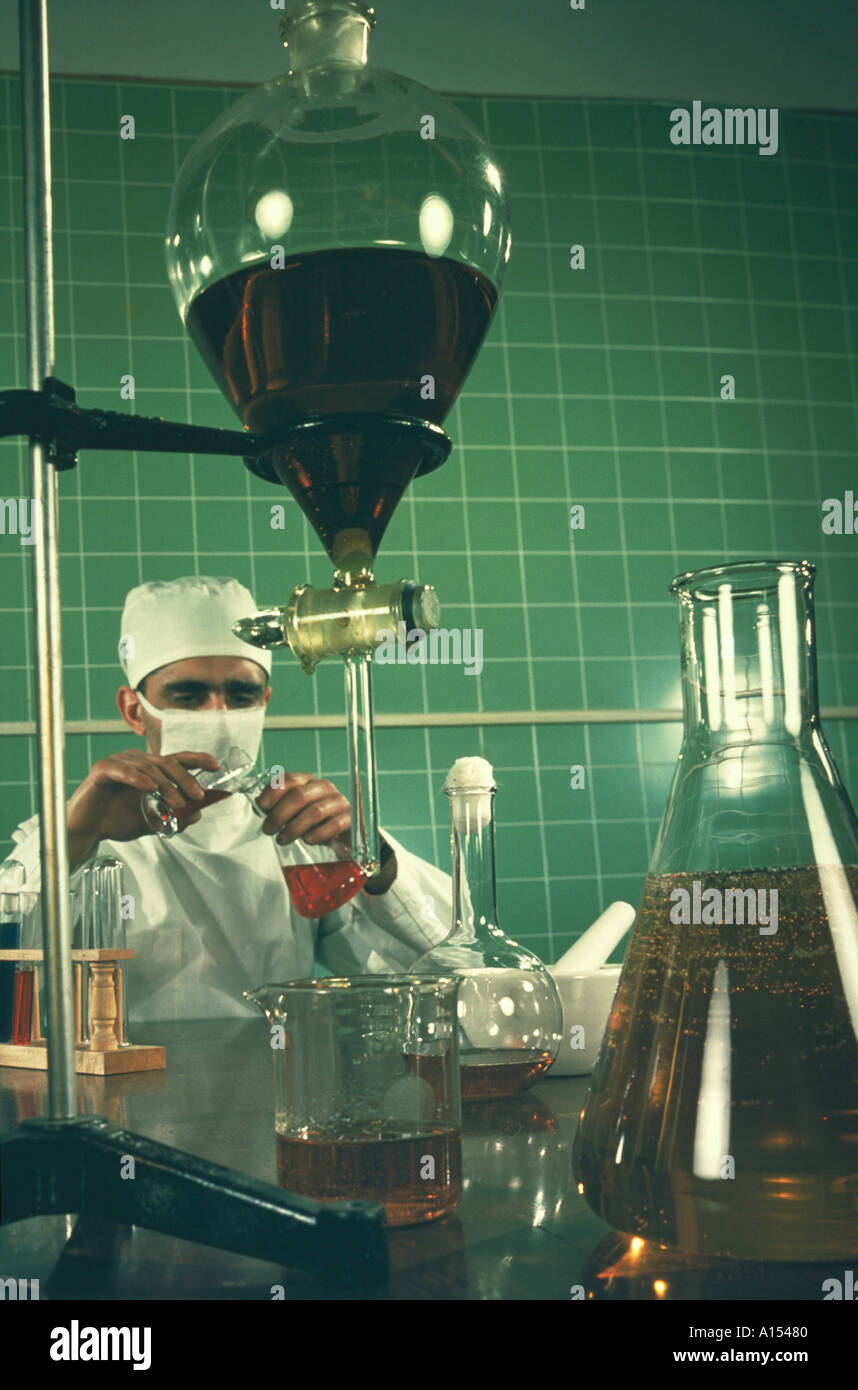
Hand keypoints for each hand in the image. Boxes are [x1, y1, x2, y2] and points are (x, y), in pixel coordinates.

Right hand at [67, 749, 223, 867]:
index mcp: (148, 769)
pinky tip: (149, 788)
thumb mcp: (151, 822)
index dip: (198, 759)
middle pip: (166, 762)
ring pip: (148, 768)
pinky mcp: (102, 769)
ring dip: (166, 784)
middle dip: (185, 778)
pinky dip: (138, 778)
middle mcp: (135, 760)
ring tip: (176, 802)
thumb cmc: (115, 821)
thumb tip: (197, 814)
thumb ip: (173, 817)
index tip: (216, 765)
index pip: (177, 758)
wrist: (87, 831)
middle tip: (198, 794)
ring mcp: (119, 762)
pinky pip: (123, 770)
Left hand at [254, 773, 351, 849]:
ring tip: (283, 839)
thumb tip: (257, 806)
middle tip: (269, 829)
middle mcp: (325, 787)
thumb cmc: (312, 823)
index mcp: (308, 781)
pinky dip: (318, 834)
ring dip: (294, 827)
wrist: (341, 838)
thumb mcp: (292, 814)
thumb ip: (276, 807)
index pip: (289, 779)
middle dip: (280, 814)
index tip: (261, 806)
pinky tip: (308, 840)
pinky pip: (334, 824)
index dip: (273, 791)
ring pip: (315, 811)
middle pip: (300, 795)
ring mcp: (340, 802)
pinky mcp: (351, 818)